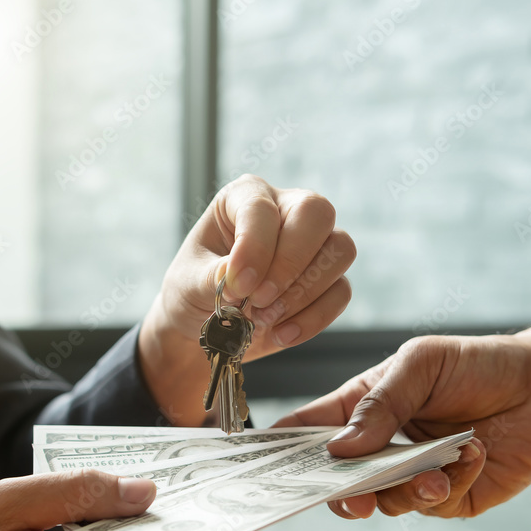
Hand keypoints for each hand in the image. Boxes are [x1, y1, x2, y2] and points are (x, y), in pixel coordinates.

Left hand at [140, 174, 355, 424]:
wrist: (205, 326)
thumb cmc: (193, 289)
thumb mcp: (189, 282)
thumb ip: (212, 276)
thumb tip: (242, 276)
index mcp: (245, 196)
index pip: (263, 208)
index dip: (254, 247)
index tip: (237, 285)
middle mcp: (286, 209)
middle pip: (317, 214)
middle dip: (290, 263)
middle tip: (258, 300)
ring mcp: (314, 243)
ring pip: (340, 250)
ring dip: (304, 292)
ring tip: (264, 318)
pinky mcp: (328, 280)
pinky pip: (341, 292)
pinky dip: (313, 318)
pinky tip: (281, 334)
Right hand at [274, 332, 530, 518]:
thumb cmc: (475, 365)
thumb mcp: (420, 365)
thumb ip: (381, 405)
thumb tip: (341, 449)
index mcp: (358, 409)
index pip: (307, 432)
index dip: (280, 450)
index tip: (262, 468)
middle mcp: (378, 447)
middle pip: (338, 481)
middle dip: (341, 494)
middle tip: (352, 500)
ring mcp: (410, 475)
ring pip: (385, 501)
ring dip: (406, 490)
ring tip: (436, 471)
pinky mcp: (449, 497)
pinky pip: (434, 505)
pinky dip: (452, 482)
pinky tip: (473, 453)